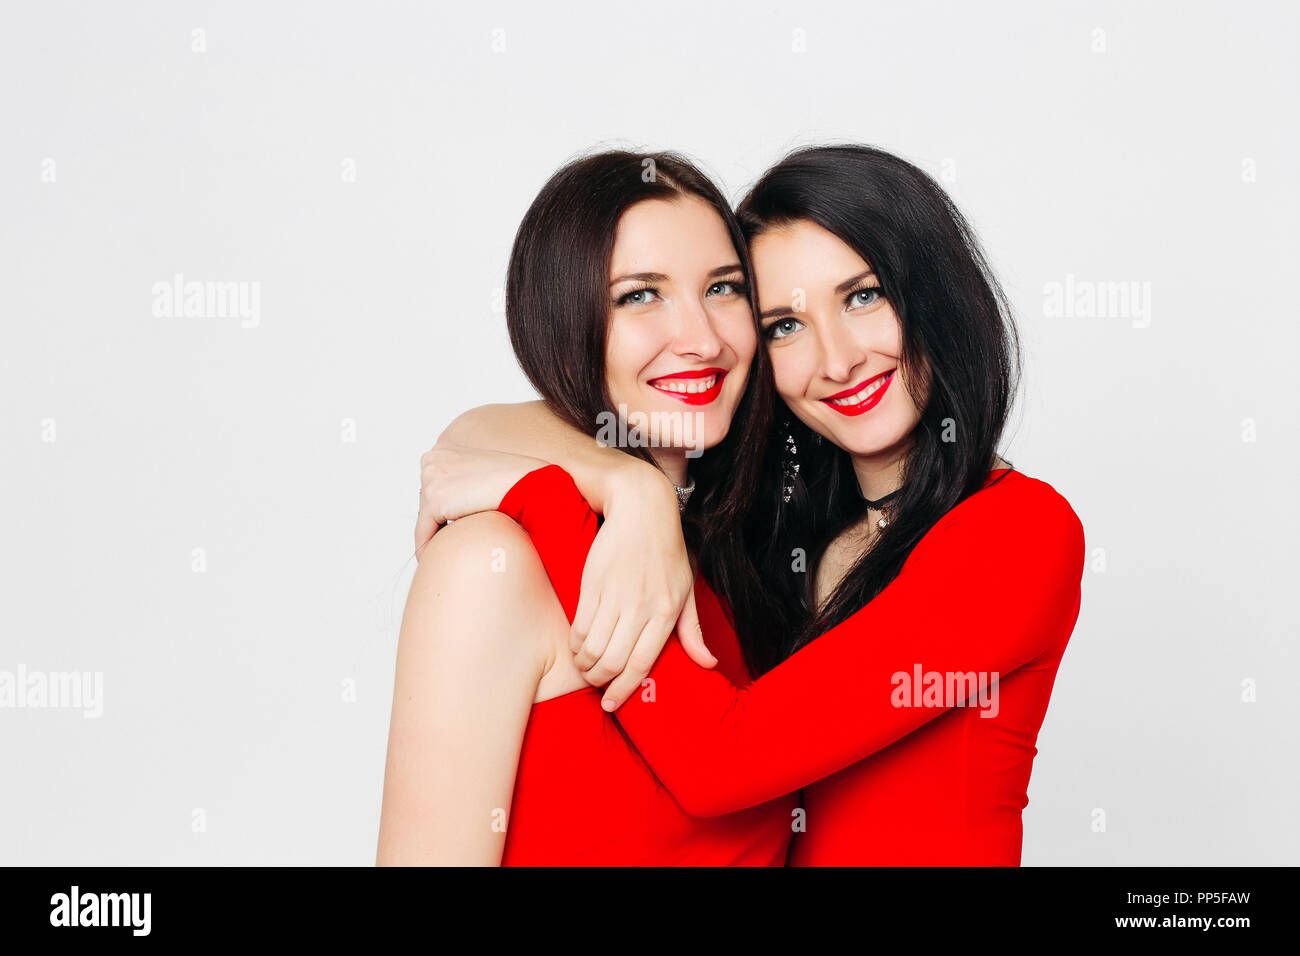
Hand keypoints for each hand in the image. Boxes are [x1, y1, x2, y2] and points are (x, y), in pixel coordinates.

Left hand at [414, 443, 545, 558]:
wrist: (528, 484)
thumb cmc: (516, 480)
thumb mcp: (482, 470)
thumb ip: (464, 479)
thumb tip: (455, 501)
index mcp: (443, 449)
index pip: (434, 486)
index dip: (445, 508)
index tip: (449, 526)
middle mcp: (432, 459)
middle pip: (427, 501)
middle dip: (440, 520)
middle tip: (454, 538)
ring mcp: (431, 478)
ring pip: (426, 518)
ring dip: (438, 532)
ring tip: (452, 547)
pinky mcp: (434, 500)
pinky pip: (423, 533)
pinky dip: (426, 548)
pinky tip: (434, 559)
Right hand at [569, 466, 717, 709]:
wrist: (641, 508)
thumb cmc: (667, 550)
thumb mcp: (687, 589)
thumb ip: (692, 631)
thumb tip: (708, 665)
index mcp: (667, 612)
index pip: (641, 665)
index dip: (623, 690)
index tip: (611, 704)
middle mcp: (641, 607)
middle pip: (612, 662)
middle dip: (599, 681)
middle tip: (595, 685)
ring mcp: (615, 595)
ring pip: (592, 648)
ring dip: (584, 664)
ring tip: (585, 666)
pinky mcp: (593, 583)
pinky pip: (579, 625)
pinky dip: (575, 643)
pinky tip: (577, 647)